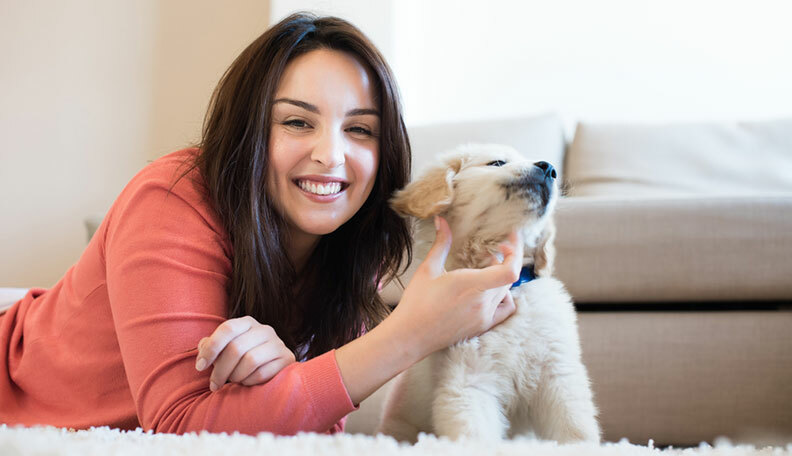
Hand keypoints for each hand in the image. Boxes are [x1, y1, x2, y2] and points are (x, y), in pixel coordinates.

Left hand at [194, 316, 295, 390]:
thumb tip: (203, 347)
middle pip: (236, 347)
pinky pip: (262, 373)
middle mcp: (265, 330)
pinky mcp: (286, 359)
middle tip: (214, 384)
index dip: (211, 348)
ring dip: (235, 376)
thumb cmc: (241, 359)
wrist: (272, 369)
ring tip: (233, 381)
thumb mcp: (225, 349)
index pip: (228, 328)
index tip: (200, 366)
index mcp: (247, 322)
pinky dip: (249, 381)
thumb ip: (211, 346)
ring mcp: (278, 344)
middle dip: (220, 369)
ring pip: (250, 360)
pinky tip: (247, 382)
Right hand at [389, 216, 521, 356]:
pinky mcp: (482, 326)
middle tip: (493, 248)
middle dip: (505, 259)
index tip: (509, 239)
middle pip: (509, 277)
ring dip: (502, 276)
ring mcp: (484, 316)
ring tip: (488, 267)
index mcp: (472, 285)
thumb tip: (442, 221)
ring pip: (506, 291)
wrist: (410, 335)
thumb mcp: (428, 269)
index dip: (516, 252)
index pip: (510, 270)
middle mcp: (483, 302)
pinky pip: (504, 309)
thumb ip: (441, 244)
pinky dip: (504, 297)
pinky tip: (490, 290)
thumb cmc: (417, 303)